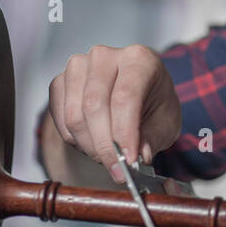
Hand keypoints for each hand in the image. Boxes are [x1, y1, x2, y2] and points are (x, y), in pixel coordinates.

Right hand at [47, 44, 180, 182]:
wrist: (136, 93)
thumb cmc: (153, 103)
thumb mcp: (165, 123)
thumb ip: (153, 139)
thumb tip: (139, 156)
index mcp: (139, 59)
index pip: (125, 97)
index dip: (124, 133)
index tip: (127, 161)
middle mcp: (105, 56)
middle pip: (94, 106)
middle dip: (105, 146)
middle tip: (117, 170)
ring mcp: (78, 66)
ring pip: (75, 116)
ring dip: (90, 146)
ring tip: (108, 155)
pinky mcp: (60, 82)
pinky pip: (61, 120)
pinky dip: (76, 140)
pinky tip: (94, 143)